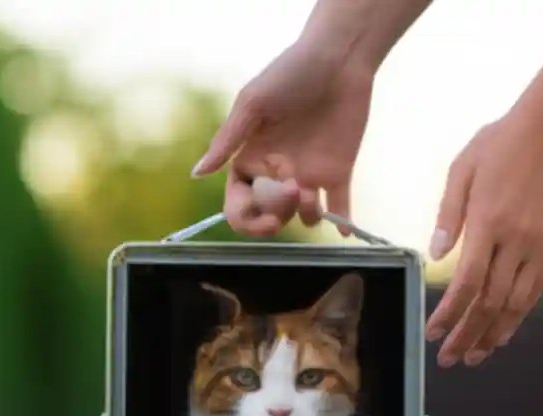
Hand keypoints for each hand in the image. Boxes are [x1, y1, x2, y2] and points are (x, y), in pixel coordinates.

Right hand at [191, 39, 374, 235]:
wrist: (338, 57)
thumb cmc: (289, 73)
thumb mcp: (252, 104)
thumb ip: (226, 141)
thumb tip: (196, 174)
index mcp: (250, 159)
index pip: (239, 203)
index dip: (246, 217)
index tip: (262, 217)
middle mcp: (276, 172)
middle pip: (269, 213)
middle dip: (277, 212)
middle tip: (293, 190)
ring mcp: (308, 173)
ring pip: (304, 216)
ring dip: (307, 216)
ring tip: (313, 196)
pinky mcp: (338, 170)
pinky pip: (340, 206)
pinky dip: (343, 221)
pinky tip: (346, 231)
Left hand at [425, 116, 542, 366]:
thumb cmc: (498, 145)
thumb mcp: (461, 172)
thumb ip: (447, 216)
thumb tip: (434, 256)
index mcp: (487, 222)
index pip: (467, 282)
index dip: (449, 314)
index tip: (432, 333)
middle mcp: (516, 239)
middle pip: (490, 301)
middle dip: (467, 334)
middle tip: (447, 359)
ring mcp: (539, 243)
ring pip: (516, 302)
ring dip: (493, 333)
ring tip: (473, 355)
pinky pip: (534, 288)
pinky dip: (517, 314)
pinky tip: (502, 331)